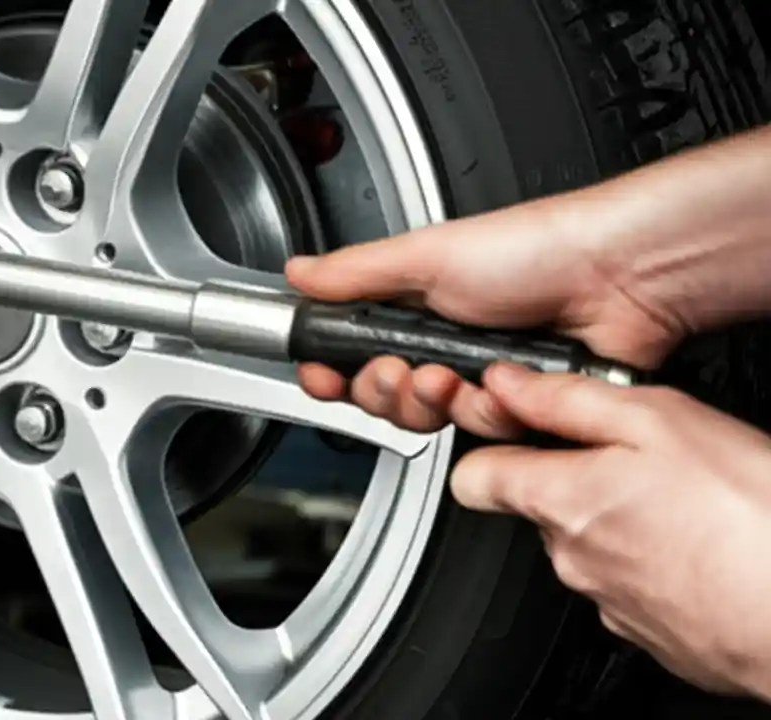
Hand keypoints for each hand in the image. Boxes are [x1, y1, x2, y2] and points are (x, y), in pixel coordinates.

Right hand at [284, 197, 686, 436]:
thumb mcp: (427, 254)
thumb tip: (298, 273)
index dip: (332, 373)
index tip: (323, 377)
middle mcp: (442, 346)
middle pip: (383, 399)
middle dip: (385, 390)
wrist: (618, 277)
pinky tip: (504, 384)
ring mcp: (480, 379)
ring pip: (430, 422)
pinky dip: (491, 412)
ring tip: (456, 373)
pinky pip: (482, 434)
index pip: (350, 355)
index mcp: (412, 308)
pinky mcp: (518, 408)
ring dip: (437, 401)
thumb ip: (354, 273)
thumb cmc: (535, 251)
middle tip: (402, 369)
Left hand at [455, 363, 770, 699]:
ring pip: (589, 545)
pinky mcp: (651, 635)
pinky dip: (656, 561)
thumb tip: (507, 383)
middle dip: (576, 476)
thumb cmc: (751, 515)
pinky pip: (632, 585)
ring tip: (684, 499)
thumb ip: (568, 400)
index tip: (520, 427)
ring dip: (621, 518)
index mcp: (561, 501)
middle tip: (640, 457)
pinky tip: (700, 543)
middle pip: (538, 507)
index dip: (492, 446)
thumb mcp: (658, 420)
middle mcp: (571, 559)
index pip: (472, 478)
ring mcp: (609, 603)